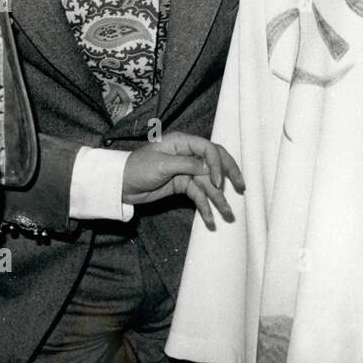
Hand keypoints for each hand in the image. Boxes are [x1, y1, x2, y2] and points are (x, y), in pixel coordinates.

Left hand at [121, 132, 245, 229]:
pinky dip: (205, 206)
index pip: (208, 149)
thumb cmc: (137, 168)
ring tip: (228, 214)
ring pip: (208, 183)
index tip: (218, 182)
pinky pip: (198, 195)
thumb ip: (186, 165)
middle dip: (228, 175)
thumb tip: (208, 168)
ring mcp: (186, 171)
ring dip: (218, 199)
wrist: (121, 185)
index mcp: (182, 143)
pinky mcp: (182, 185)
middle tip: (240, 187)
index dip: (217, 164)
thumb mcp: (161, 165)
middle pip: (214, 162)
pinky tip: (210, 219)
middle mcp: (187, 155)